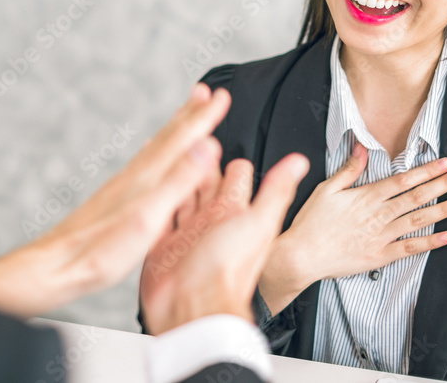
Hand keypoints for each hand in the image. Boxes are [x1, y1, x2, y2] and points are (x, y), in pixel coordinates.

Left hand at [0, 84, 230, 316]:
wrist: (56, 266)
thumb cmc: (100, 252)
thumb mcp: (148, 219)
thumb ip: (178, 181)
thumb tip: (206, 146)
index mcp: (147, 179)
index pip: (182, 139)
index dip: (203, 117)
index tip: (222, 96)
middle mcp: (134, 176)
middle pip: (167, 137)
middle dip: (189, 114)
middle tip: (205, 92)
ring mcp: (122, 186)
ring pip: (154, 148)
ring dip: (173, 129)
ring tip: (184, 114)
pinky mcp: (114, 200)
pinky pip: (143, 164)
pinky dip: (156, 152)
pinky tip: (151, 158)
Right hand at [139, 151, 309, 335]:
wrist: (195, 307)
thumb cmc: (229, 270)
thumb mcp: (260, 222)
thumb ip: (276, 191)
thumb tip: (299, 162)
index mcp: (233, 213)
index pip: (235, 177)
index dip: (232, 160)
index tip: (224, 139)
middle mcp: (210, 221)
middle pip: (203, 182)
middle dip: (199, 160)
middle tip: (192, 141)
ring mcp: (185, 233)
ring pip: (179, 195)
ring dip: (176, 178)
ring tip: (169, 155)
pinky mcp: (161, 245)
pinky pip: (156, 216)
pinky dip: (153, 202)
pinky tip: (147, 188)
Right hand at [259, 142, 446, 314]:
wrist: (302, 255)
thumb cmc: (311, 221)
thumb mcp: (326, 189)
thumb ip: (348, 169)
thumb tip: (361, 147)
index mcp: (367, 197)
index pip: (404, 180)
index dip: (427, 170)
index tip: (446, 163)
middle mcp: (379, 215)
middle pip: (417, 197)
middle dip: (443, 185)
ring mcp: (382, 236)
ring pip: (418, 220)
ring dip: (443, 211)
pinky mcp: (380, 256)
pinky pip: (409, 248)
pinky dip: (429, 243)